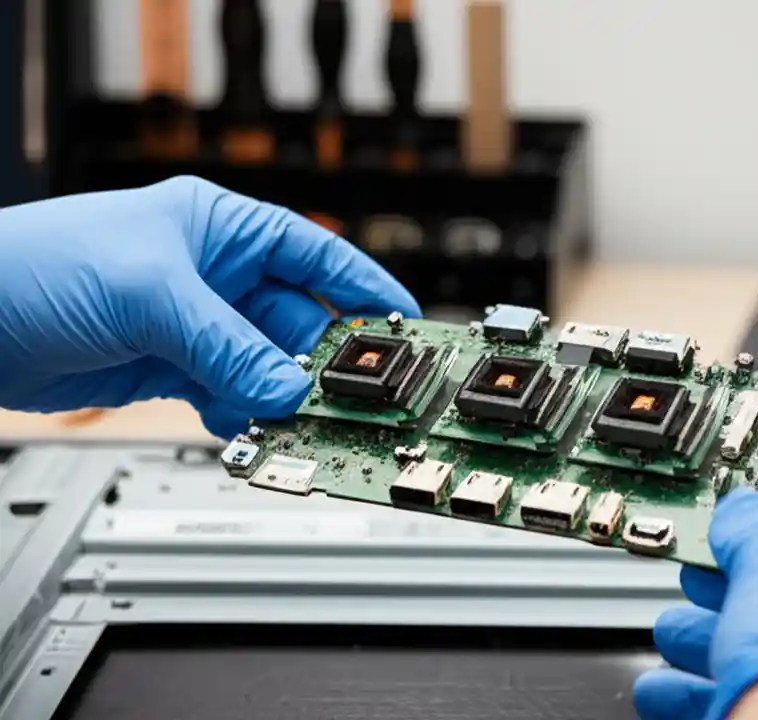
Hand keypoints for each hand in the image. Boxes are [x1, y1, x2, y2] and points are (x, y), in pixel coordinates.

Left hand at [0, 176, 418, 436]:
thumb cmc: (34, 266)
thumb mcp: (150, 294)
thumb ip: (226, 345)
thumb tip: (286, 387)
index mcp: (220, 229)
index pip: (314, 254)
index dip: (363, 287)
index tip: (403, 322)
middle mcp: (214, 276)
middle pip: (298, 321)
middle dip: (322, 360)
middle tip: (351, 397)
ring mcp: (194, 326)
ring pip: (267, 365)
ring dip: (282, 395)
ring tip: (299, 421)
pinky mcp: (170, 370)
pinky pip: (231, 396)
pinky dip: (245, 416)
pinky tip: (249, 430)